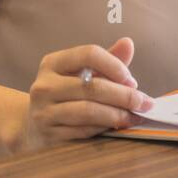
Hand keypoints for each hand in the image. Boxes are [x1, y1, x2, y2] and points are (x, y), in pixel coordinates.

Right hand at [11, 37, 154, 154]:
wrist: (33, 125)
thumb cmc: (66, 93)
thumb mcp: (82, 72)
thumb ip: (107, 59)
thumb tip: (128, 43)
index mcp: (53, 62)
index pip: (89, 54)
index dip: (115, 65)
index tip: (132, 79)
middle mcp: (44, 85)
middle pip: (92, 86)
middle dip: (124, 95)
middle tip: (145, 102)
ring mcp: (43, 111)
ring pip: (88, 111)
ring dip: (118, 114)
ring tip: (135, 116)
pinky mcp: (48, 135)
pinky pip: (83, 131)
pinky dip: (105, 128)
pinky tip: (118, 127)